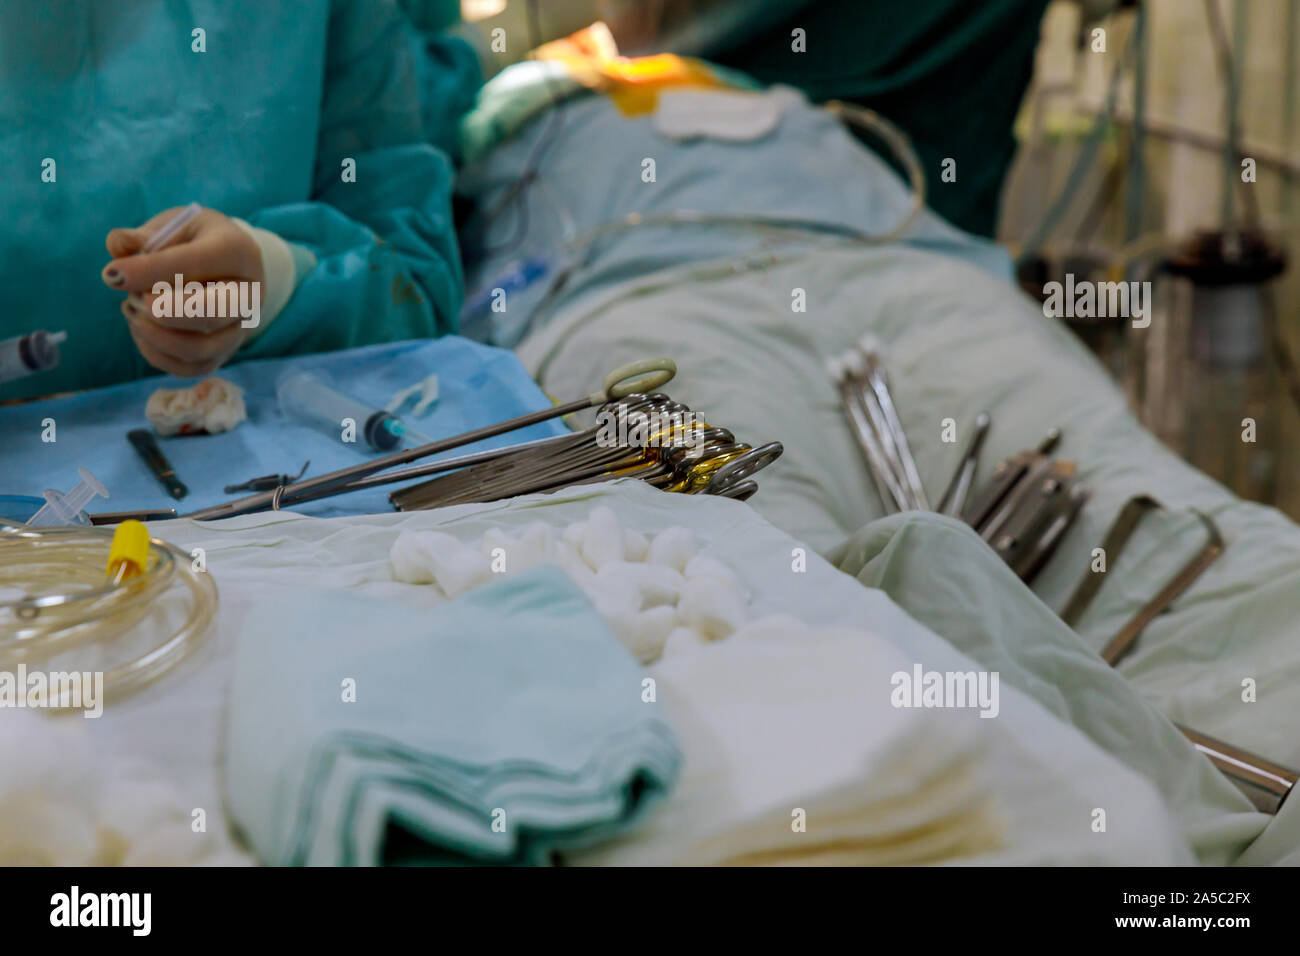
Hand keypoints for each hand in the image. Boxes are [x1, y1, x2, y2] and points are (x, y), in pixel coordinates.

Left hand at [103, 206, 264, 377]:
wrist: (225, 267)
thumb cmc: (194, 241)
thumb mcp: (173, 225)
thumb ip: (144, 236)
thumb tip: (117, 246)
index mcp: (239, 252)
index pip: (200, 263)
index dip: (152, 270)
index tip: (112, 274)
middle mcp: (249, 295)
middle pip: (214, 313)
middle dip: (165, 312)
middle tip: (132, 300)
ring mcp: (239, 329)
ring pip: (198, 349)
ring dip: (153, 333)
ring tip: (130, 307)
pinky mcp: (223, 353)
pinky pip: (189, 368)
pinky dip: (155, 352)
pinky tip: (139, 326)